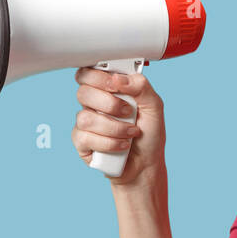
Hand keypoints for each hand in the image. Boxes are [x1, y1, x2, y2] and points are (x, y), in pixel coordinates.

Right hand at [72, 68, 164, 187]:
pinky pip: (86, 138)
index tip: (116, 85)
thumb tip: (119, 78)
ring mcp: (86, 123)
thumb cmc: (149, 134)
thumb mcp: (154, 106)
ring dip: (114, 127)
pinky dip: (110, 143)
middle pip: (83, 93)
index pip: (88, 73)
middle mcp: (94, 104)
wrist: (147, 164)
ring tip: (131, 133)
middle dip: (109, 104)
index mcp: (108, 90)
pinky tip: (122, 146)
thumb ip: (141, 86)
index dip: (98, 76)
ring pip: (86, 118)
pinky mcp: (82, 143)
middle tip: (127, 112)